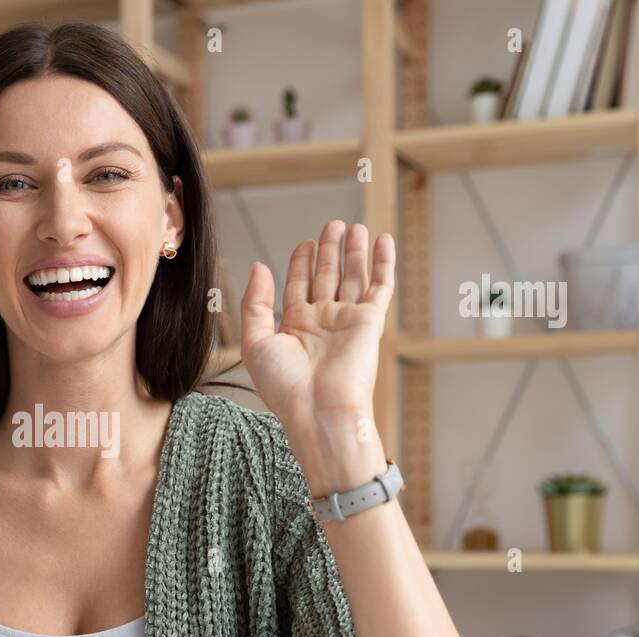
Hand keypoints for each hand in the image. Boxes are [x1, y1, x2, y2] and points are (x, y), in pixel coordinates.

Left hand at [239, 220, 394, 442]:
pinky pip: (380, 286)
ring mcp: (347, 320)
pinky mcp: (370, 322)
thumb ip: (255, 303)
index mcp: (295, 327)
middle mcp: (322, 321)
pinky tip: (382, 241)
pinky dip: (383, 263)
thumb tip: (259, 267)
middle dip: (329, 250)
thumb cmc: (284, 386)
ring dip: (354, 252)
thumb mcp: (255, 342)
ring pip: (352, 277)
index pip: (299, 285)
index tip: (304, 243)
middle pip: (327, 276)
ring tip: (354, 227)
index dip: (301, 263)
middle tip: (333, 225)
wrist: (318, 410)